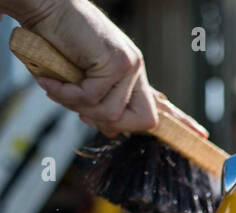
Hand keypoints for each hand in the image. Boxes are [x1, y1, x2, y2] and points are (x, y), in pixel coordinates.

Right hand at [21, 0, 158, 135]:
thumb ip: (98, 101)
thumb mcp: (80, 78)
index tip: (91, 118)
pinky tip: (48, 80)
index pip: (148, 116)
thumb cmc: (53, 42)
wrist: (42, 7)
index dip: (124, 126)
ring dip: (76, 106)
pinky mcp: (115, 62)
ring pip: (111, 113)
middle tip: (74, 106)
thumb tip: (113, 132)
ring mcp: (129, 65)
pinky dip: (65, 93)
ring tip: (54, 86)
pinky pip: (91, 97)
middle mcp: (135, 69)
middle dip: (105, 122)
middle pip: (143, 121)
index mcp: (130, 74)